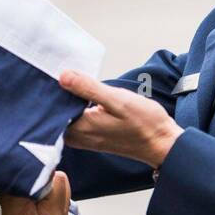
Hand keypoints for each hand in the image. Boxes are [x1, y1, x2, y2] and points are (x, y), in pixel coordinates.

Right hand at [0, 171, 71, 214]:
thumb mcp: (14, 188)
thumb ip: (37, 174)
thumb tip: (50, 158)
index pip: (60, 180)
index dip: (40, 177)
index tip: (22, 186)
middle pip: (63, 186)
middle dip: (46, 184)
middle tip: (22, 194)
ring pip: (60, 193)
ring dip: (46, 192)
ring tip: (24, 201)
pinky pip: (57, 202)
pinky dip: (45, 200)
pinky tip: (30, 207)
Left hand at [59, 70, 183, 169]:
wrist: (161, 143)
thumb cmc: (144, 124)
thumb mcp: (117, 100)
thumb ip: (88, 88)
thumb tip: (63, 76)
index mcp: (79, 129)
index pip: (53, 106)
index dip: (52, 88)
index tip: (54, 71)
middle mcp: (77, 137)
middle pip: (57, 110)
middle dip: (59, 92)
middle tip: (63, 71)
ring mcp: (83, 138)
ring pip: (66, 113)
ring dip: (69, 97)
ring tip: (72, 79)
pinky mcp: (91, 136)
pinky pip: (75, 118)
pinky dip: (77, 105)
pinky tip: (84, 93)